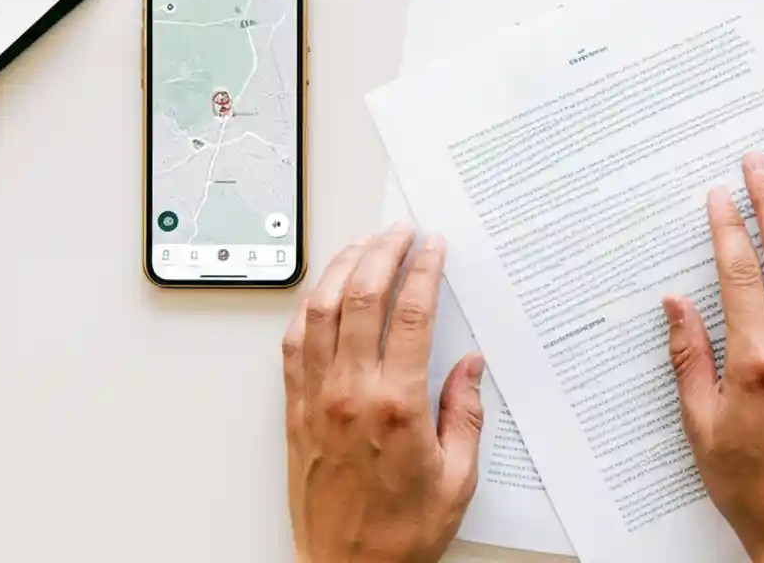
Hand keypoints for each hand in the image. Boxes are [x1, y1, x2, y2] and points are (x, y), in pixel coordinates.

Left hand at [283, 224, 485, 562]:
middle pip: (361, 296)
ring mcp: (316, 398)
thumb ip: (465, 414)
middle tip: (400, 231)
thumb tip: (469, 366)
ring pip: (321, 310)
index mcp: (396, 405)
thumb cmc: (400, 534)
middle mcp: (350, 393)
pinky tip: (321, 290)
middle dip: (383, 251)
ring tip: (362, 243)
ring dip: (342, 267)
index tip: (433, 248)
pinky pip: (293, 342)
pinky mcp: (295, 409)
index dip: (423, 270)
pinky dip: (307, 306)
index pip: (409, 314)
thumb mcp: (457, 478)